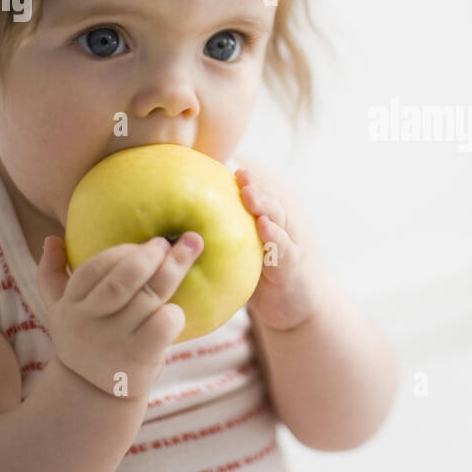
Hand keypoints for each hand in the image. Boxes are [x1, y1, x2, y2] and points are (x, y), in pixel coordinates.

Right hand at [36, 233, 203, 399]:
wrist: (93, 394)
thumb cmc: (86, 338)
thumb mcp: (59, 311)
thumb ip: (51, 274)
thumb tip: (51, 238)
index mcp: (70, 306)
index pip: (92, 270)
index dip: (121, 251)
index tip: (145, 241)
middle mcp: (89, 323)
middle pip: (121, 281)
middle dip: (148, 256)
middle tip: (167, 242)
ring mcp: (115, 341)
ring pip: (148, 298)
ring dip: (172, 271)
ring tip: (191, 248)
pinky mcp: (139, 357)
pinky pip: (163, 325)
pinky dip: (174, 313)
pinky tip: (176, 309)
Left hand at [234, 163, 324, 331]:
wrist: (295, 307)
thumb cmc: (261, 276)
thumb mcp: (241, 253)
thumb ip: (221, 235)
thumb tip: (176, 225)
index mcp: (265, 220)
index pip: (255, 194)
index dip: (243, 179)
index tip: (225, 164)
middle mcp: (279, 226)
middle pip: (267, 199)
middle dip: (254, 184)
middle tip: (239, 171)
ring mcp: (289, 244)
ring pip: (279, 218)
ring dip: (264, 204)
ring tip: (249, 193)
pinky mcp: (293, 266)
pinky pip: (284, 250)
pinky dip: (276, 238)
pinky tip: (265, 228)